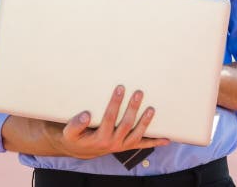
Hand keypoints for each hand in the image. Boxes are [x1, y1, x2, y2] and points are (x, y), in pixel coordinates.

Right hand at [49, 85, 169, 158]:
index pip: (110, 118)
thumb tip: (86, 115)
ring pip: (137, 134)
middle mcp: (113, 143)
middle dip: (133, 108)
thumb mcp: (69, 132)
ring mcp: (122, 145)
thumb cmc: (75, 136)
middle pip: (126, 124)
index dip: (115, 103)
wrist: (80, 149)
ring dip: (145, 122)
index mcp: (100, 137)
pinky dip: (155, 142)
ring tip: (151, 109)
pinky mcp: (127, 146)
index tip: (120, 88)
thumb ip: (76, 124)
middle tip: (138, 92)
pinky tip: (167, 139)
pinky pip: (143, 145)